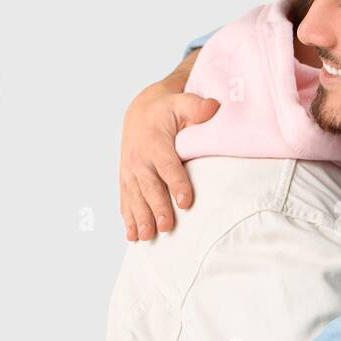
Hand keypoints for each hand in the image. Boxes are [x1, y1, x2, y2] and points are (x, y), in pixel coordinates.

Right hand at [120, 53, 219, 240]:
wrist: (141, 112)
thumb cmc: (168, 109)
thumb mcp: (182, 102)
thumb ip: (197, 107)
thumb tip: (214, 107)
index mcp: (155, 142)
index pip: (168, 166)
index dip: (177, 183)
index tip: (186, 202)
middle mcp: (139, 159)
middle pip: (149, 186)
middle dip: (157, 208)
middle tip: (167, 227)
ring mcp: (130, 171)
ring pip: (135, 197)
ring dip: (140, 218)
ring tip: (146, 237)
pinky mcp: (127, 180)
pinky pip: (126, 201)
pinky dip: (128, 219)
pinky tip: (132, 237)